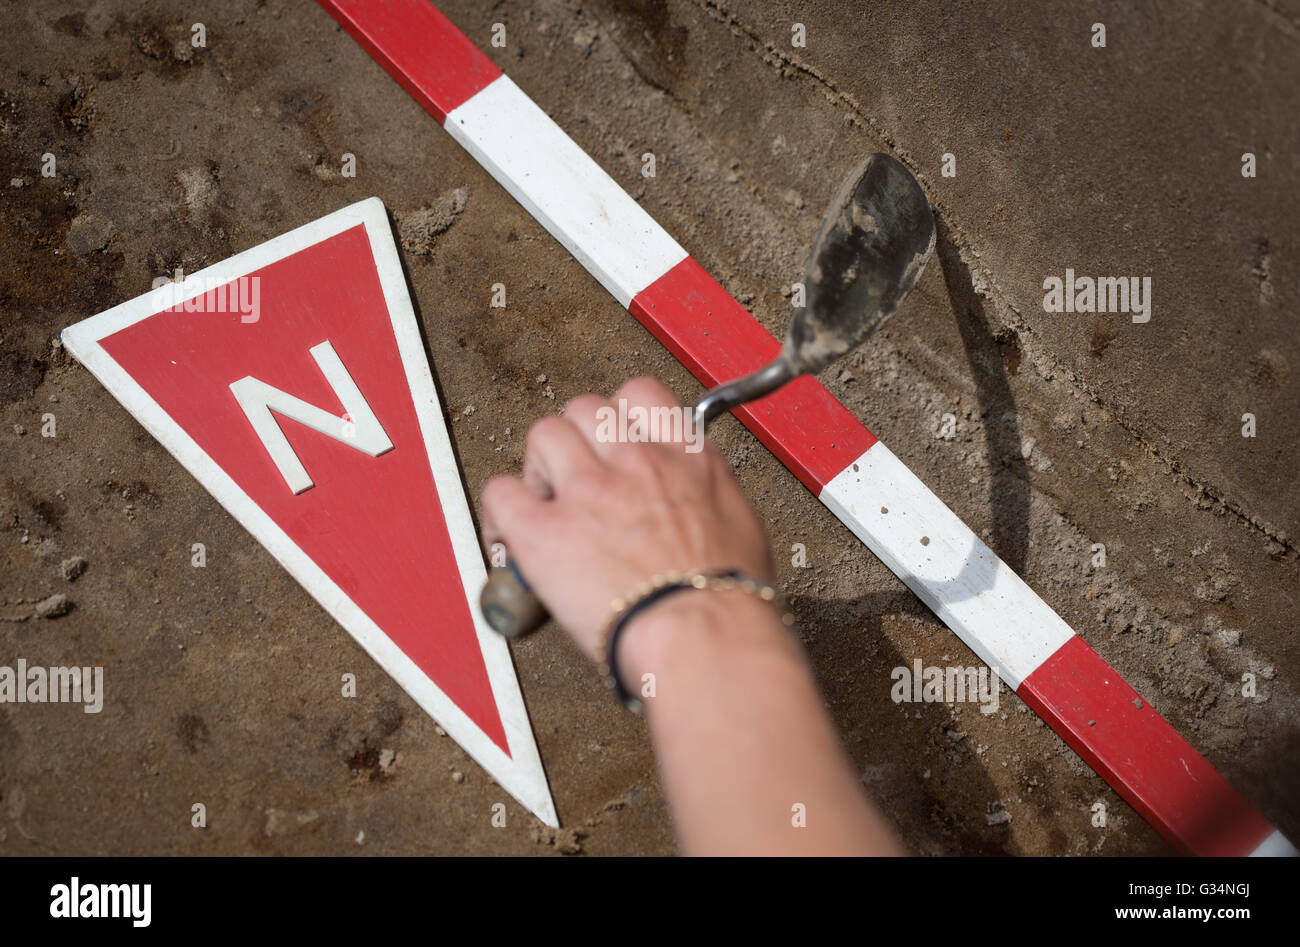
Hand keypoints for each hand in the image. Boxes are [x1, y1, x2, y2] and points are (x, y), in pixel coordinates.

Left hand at [479, 377, 774, 659]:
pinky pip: (501, 493)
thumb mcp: (739, 524)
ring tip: (545, 504)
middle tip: (576, 478)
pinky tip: (512, 536)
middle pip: (584, 409)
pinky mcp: (545, 532)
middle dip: (576, 440)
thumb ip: (705, 495)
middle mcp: (635, 461)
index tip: (613, 440)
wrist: (705, 635)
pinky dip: (501, 511)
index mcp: (685, 457)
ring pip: (542, 435)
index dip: (618, 415)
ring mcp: (588, 491)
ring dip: (539, 466)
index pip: (639, 395)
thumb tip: (690, 503)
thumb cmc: (729, 599)